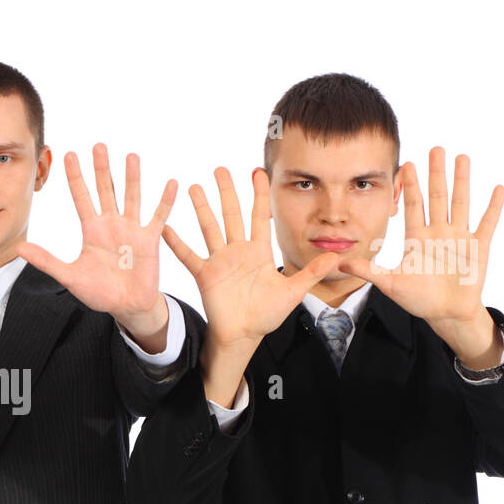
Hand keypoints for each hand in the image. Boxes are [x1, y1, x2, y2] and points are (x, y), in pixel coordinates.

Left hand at [17, 145, 175, 349]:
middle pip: (106, 190)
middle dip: (102, 169)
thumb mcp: (69, 276)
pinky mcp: (150, 239)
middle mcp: (112, 224)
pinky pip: (159, 216)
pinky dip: (165, 201)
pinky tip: (172, 183)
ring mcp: (132, 229)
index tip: (69, 154)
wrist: (126, 307)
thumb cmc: (99, 292)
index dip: (76, 177)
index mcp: (92, 229)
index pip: (81, 197)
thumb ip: (46, 261)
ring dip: (132, 178)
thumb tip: (19, 247)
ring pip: (132, 197)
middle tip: (98, 145)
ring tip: (131, 156)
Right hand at [164, 167, 337, 404]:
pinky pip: (188, 255)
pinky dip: (176, 242)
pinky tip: (165, 227)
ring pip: (209, 227)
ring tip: (193, 186)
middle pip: (231, 214)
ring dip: (201, 207)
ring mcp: (219, 261)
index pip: (259, 216)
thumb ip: (312, 272)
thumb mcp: (294, 291)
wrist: (244, 335)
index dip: (258, 194)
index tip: (257, 171)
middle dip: (226, 191)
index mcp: (258, 252)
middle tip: (219, 168)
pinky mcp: (205, 274)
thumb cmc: (266, 315)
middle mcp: (237, 251)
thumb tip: (338, 257)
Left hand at [337, 147, 503, 365]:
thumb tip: (339, 263)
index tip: (407, 163)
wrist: (445, 313)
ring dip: (462, 181)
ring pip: (460, 203)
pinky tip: (498, 188)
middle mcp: (438, 232)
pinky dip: (493, 207)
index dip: (410, 185)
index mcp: (417, 238)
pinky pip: (487, 223)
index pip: (413, 205)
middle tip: (435, 148)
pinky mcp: (478, 247)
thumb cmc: (418, 299)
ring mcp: (459, 237)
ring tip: (462, 157)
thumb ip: (367, 271)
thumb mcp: (389, 284)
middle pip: (437, 196)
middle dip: (436, 173)